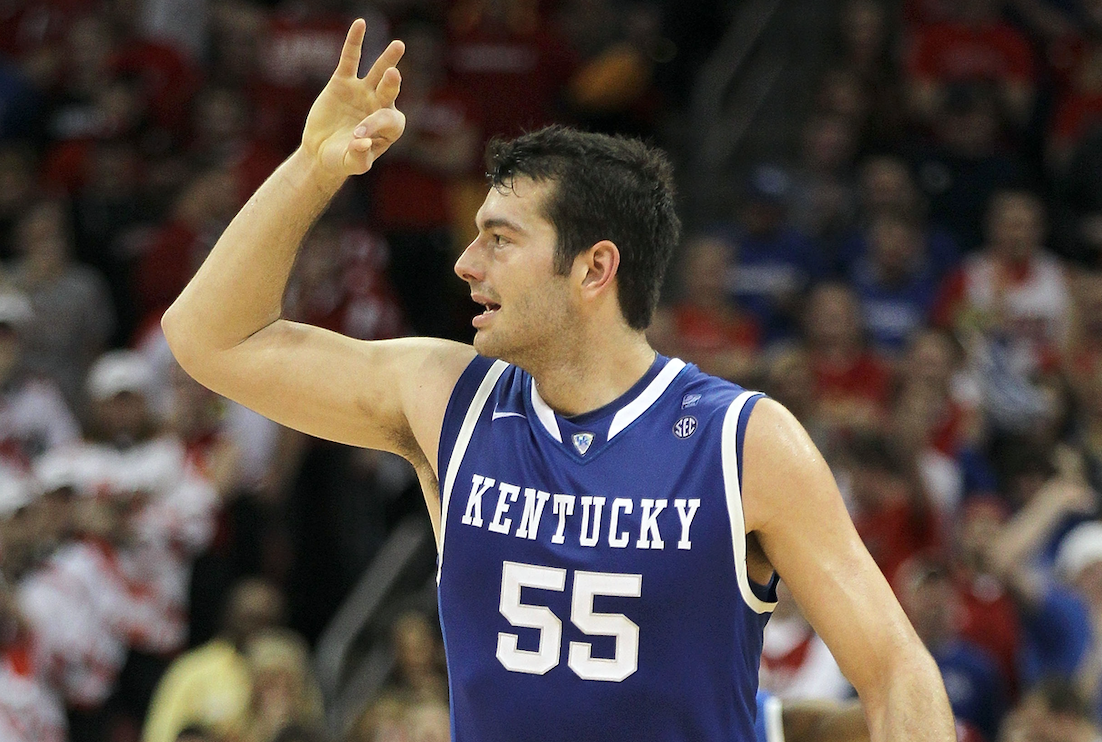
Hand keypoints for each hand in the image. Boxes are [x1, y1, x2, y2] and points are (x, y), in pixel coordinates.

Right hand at [301, 20, 405, 177]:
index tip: (358, 137)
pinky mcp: (343, 82)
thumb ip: (359, 157)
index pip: (387, 119)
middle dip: (391, 85)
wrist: (322, 153)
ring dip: (387, 59)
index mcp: (389, 128)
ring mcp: (363, 91)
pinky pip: (351, 59)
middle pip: (390, 92)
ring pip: (378, 72)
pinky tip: (360, 24)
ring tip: (399, 46)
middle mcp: (380, 105)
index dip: (374, 125)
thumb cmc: (342, 160)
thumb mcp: (351, 164)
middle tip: (393, 75)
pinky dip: (355, 42)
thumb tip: (363, 141)